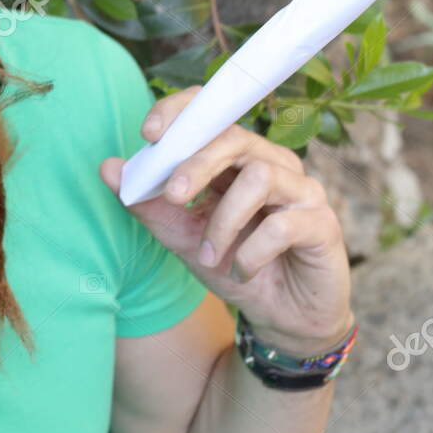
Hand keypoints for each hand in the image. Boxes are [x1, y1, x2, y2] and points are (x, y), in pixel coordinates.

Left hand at [99, 85, 353, 356]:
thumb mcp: (183, 239)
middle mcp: (273, 165)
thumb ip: (150, 206)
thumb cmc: (234, 268)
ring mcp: (303, 191)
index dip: (181, 113)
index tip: (148, 133)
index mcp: (237, 160)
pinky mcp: (323, 224)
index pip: (212, 116)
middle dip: (198, 164)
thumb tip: (108, 168)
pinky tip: (240, 273)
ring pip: (261, 177)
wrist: (281, 320)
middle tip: (173, 196)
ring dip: (224, 221)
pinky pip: (283, 225)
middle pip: (236, 139)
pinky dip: (251, 252)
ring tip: (209, 255)